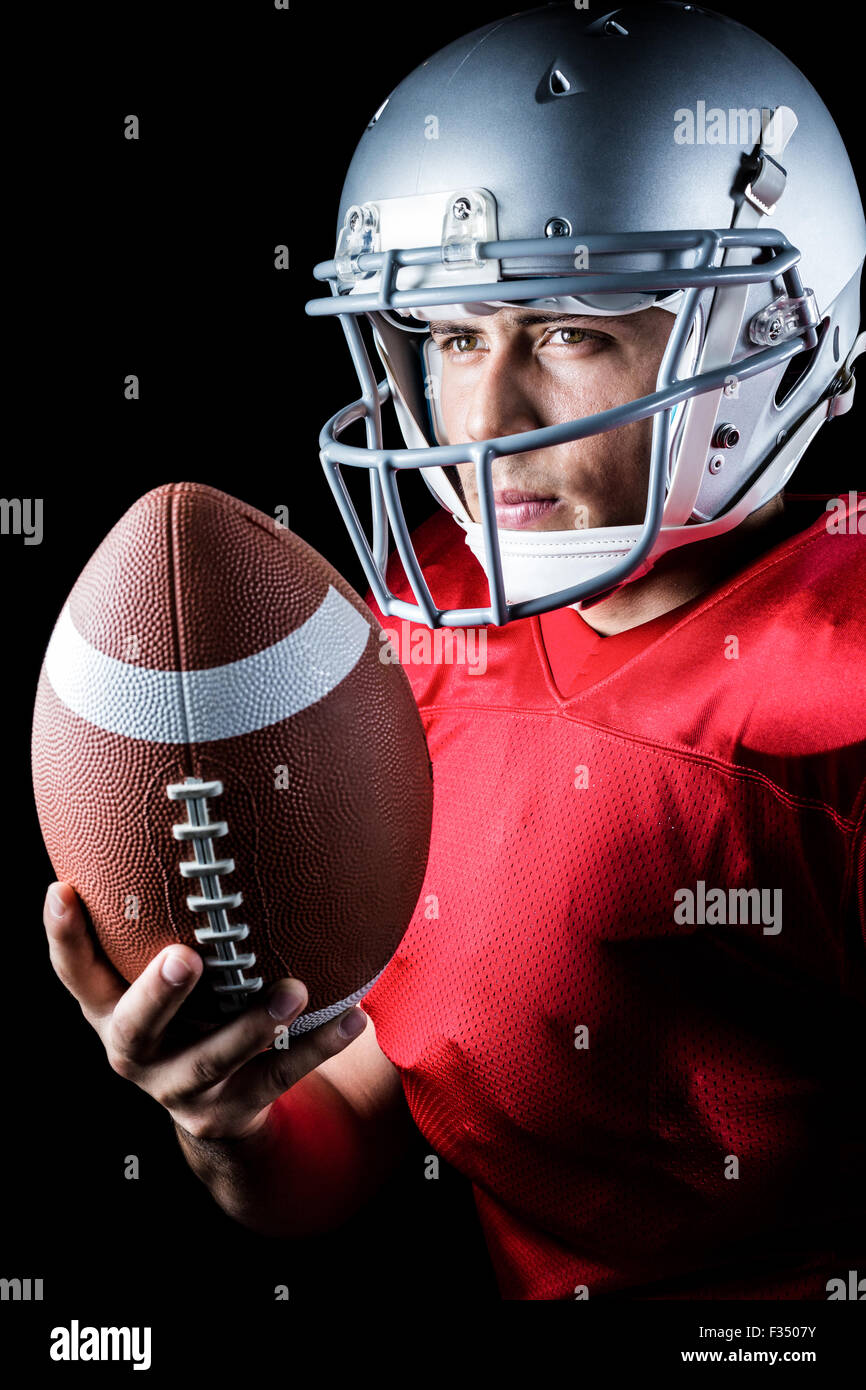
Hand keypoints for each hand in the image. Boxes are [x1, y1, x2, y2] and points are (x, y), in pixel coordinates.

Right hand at [43, 881, 367, 1141]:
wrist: (219, 1106)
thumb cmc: (194, 1008)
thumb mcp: (167, 970)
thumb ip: (167, 918)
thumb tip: (200, 814)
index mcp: (112, 1008)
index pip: (77, 973)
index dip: (64, 935)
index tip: (63, 890)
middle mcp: (135, 1051)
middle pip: (135, 1027)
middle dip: (158, 994)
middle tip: (185, 958)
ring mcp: (180, 1086)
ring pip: (213, 1058)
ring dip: (252, 1024)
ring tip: (294, 991)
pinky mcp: (229, 1109)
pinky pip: (279, 1076)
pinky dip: (318, 1046)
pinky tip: (354, 1017)